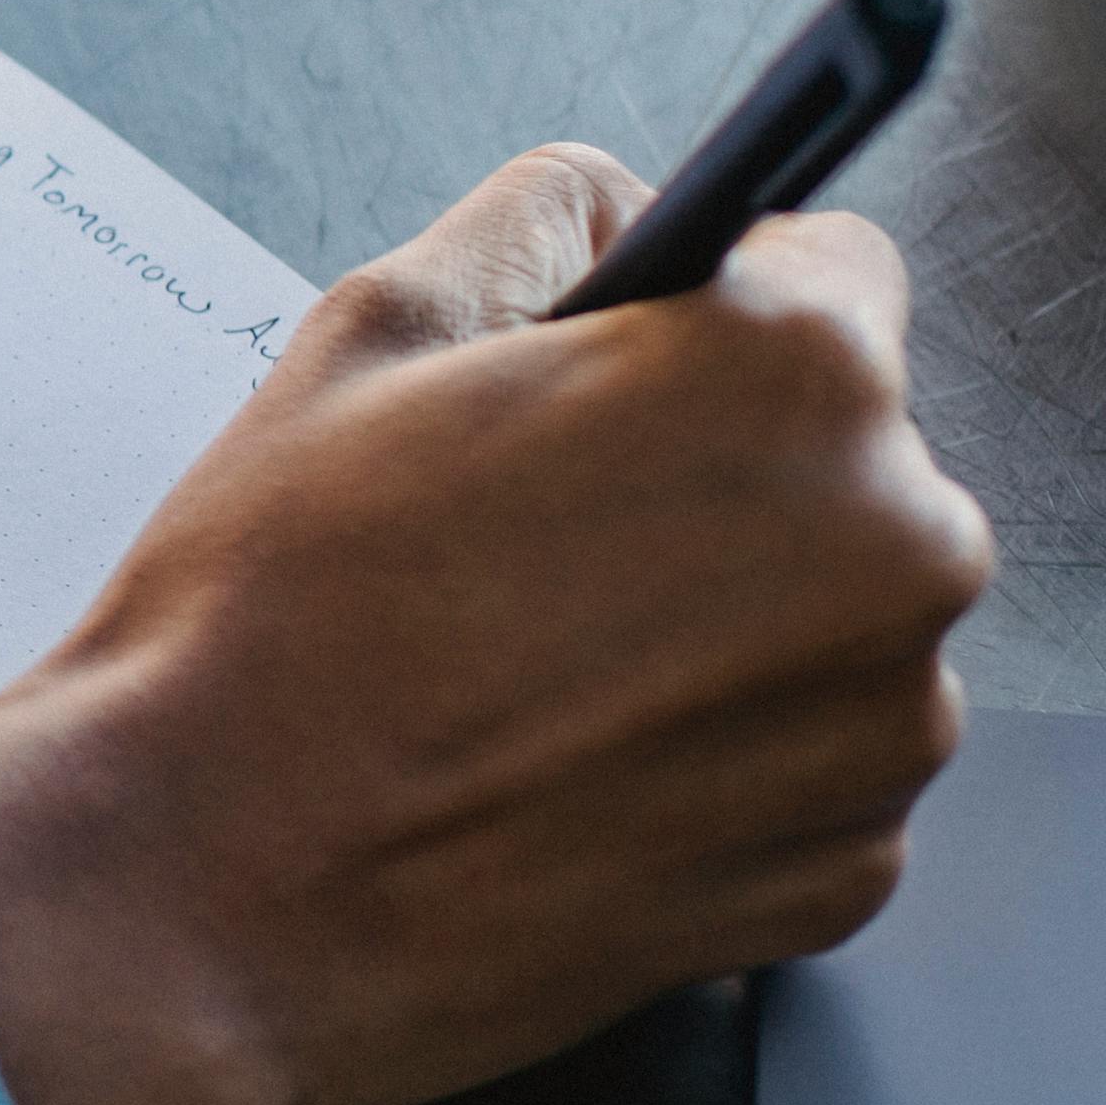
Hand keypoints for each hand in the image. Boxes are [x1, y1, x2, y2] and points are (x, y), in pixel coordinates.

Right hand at [0, 145, 993, 1104]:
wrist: (208, 889)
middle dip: (716, 475)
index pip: (835, 271)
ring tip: (529, 665)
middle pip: (842, 457)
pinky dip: (713, 765)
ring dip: (723, 627)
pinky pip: (811, 770)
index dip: (707, 313)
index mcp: (798, 376)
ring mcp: (884, 729)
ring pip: (829, 621)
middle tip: (531, 534)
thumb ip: (538, 220)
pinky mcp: (846, 872)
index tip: (632, 369)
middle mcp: (897, 547)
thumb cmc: (275, 620)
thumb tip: (616, 215)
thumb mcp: (373, 329)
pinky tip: (562, 766)